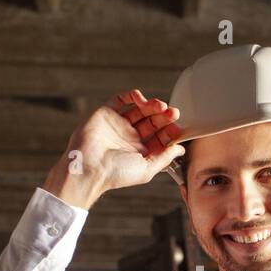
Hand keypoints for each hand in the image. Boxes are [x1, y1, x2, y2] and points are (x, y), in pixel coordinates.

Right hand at [45, 89, 184, 208]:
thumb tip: (181, 149)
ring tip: (159, 105)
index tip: (178, 128)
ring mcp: (118, 125)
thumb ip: (165, 158)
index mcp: (140, 152)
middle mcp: (130, 138)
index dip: (170, 131)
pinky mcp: (105, 114)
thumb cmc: (116, 174)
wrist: (89, 167)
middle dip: (164, 116)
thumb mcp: (147, 169)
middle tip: (173, 113)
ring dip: (151, 105)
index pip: (160, 137)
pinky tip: (140, 97)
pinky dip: (131, 96)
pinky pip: (120, 100)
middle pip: (152, 121)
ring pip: (139, 110)